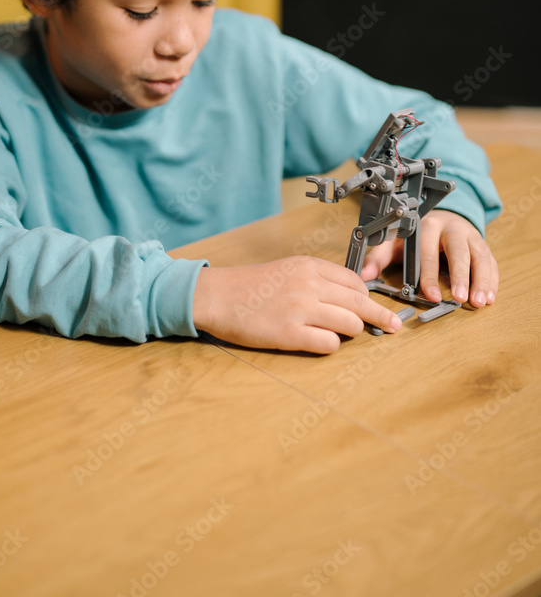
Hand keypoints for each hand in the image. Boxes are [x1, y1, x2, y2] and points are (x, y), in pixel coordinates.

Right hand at [192, 256, 402, 354]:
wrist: (217, 296)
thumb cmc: (250, 286)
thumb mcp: (287, 269)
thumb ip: (316, 279)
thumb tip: (348, 296)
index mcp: (309, 266)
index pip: (355, 281)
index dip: (368, 296)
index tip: (374, 304)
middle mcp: (309, 285)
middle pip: (360, 302)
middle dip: (380, 316)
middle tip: (394, 325)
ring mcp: (301, 309)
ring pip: (351, 324)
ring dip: (352, 332)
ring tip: (342, 334)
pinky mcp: (290, 334)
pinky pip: (329, 344)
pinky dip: (331, 345)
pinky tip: (320, 342)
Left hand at [359, 209, 498, 307]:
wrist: (442, 216)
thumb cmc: (417, 234)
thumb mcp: (396, 241)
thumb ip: (379, 257)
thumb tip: (363, 276)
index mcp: (427, 227)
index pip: (428, 252)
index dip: (430, 275)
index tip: (432, 296)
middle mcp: (451, 229)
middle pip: (459, 251)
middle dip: (460, 276)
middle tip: (461, 298)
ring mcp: (470, 236)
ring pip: (479, 255)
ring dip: (481, 280)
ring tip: (480, 301)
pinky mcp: (483, 245)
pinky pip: (491, 261)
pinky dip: (492, 279)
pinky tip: (490, 295)